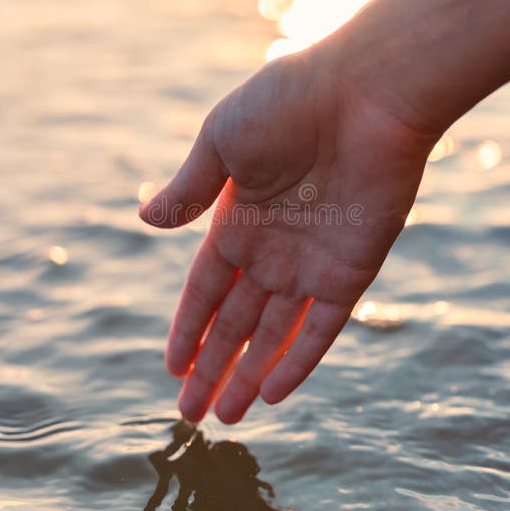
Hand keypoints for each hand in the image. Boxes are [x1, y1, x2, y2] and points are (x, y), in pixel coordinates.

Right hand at [140, 40, 436, 422]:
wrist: (364, 92)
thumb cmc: (288, 102)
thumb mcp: (222, 140)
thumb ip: (189, 189)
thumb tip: (144, 221)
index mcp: (237, 220)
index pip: (205, 290)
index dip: (188, 328)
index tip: (171, 367)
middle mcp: (273, 249)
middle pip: (236, 324)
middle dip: (213, 368)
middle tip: (191, 415)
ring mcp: (312, 263)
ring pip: (275, 335)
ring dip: (249, 376)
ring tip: (228, 419)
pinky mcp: (351, 270)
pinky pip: (321, 328)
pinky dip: (297, 361)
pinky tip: (272, 394)